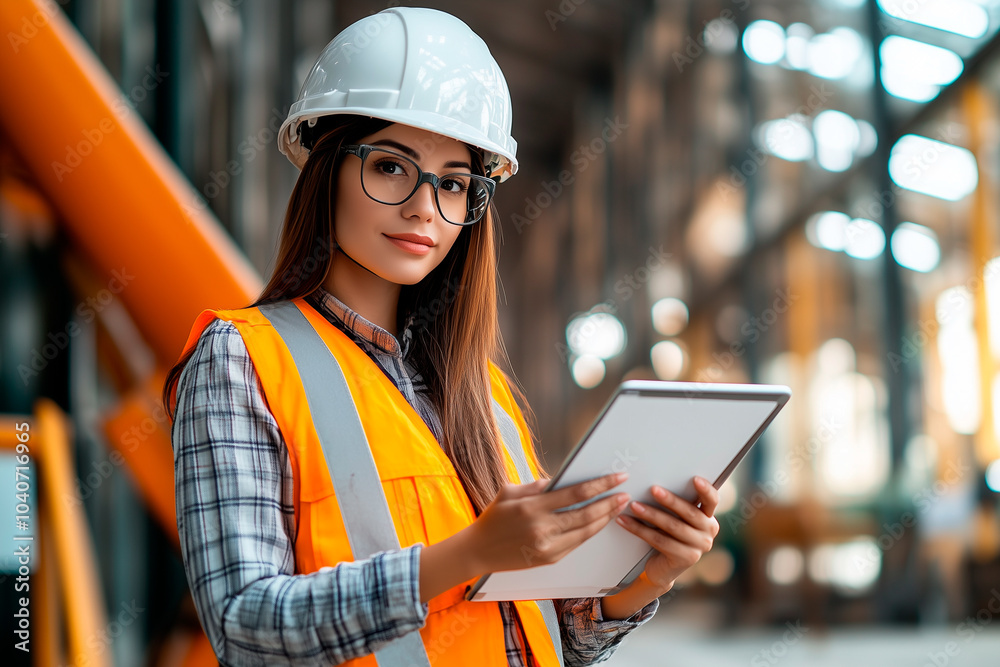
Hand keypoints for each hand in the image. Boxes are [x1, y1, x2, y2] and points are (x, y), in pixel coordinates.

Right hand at [466, 472, 629, 573]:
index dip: (601, 485)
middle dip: (610, 503)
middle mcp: (542, 528)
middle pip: (587, 514)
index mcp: (532, 507)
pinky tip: (599, 522)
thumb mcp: (509, 492)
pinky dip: (591, 531)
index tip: (617, 477)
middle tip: (625, 494)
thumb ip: (537, 486)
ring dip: (605, 518)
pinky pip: (577, 543)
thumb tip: (560, 481)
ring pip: (586, 531)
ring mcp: (547, 547)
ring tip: (618, 507)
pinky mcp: (550, 559)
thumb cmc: (493, 518)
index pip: (576, 493)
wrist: (478, 551)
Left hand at [615, 476, 719, 591]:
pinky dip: (640, 530)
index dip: (706, 490)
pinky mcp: (685, 559)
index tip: (694, 479)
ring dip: (650, 514)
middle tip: (652, 489)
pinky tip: (626, 522)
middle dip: (670, 500)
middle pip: (689, 513)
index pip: (712, 500)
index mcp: (708, 517)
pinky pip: (660, 540)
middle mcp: (708, 532)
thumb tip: (653, 482)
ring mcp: (699, 548)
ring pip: (672, 526)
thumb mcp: (674, 518)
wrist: (662, 568)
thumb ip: (674, 504)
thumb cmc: (666, 535)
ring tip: (633, 505)